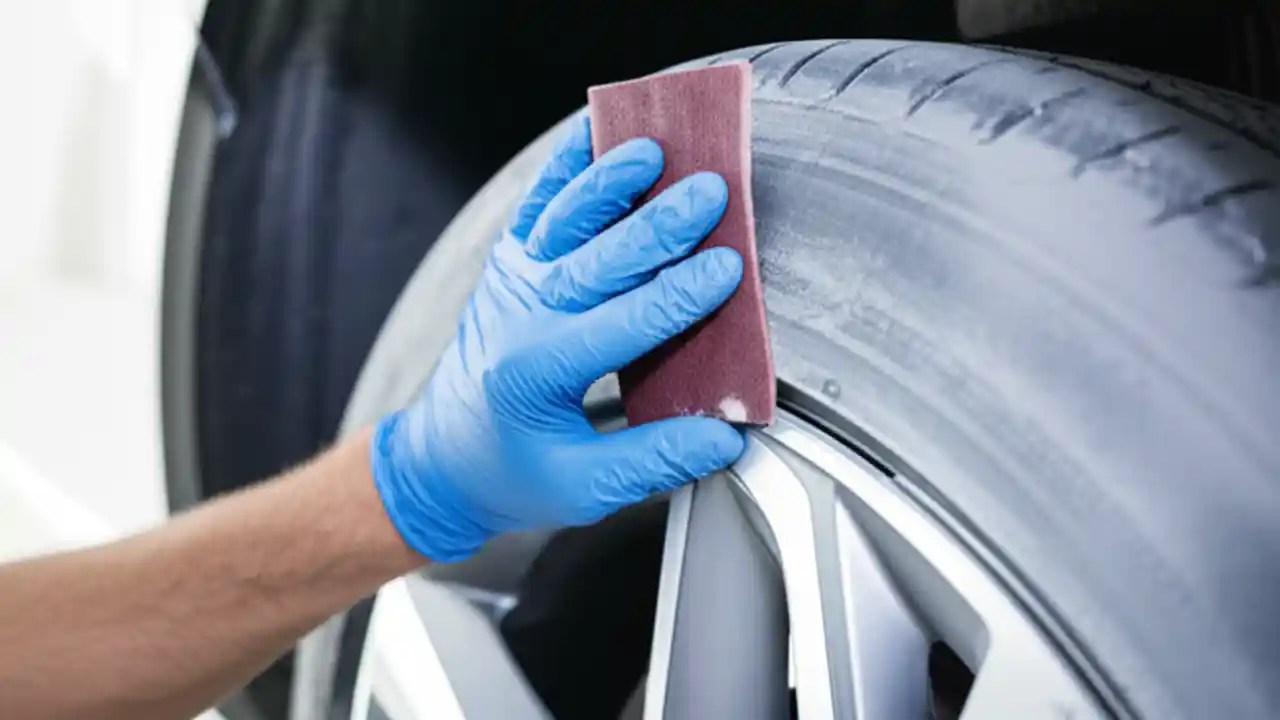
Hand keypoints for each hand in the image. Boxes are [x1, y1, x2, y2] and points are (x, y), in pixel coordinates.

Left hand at [371, 115, 746, 561]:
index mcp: (539, 372)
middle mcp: (521, 315)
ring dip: (610, 182)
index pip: (622, 323)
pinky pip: (537, 205)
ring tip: (654, 150)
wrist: (442, 457)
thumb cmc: (511, 474)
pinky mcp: (510, 263)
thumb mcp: (583, 487)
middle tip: (710, 193)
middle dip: (658, 224)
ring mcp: (512, 281)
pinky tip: (594, 132)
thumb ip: (654, 459)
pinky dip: (565, 166)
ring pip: (564, 219)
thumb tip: (725, 436)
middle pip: (598, 258)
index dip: (678, 295)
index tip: (728, 270)